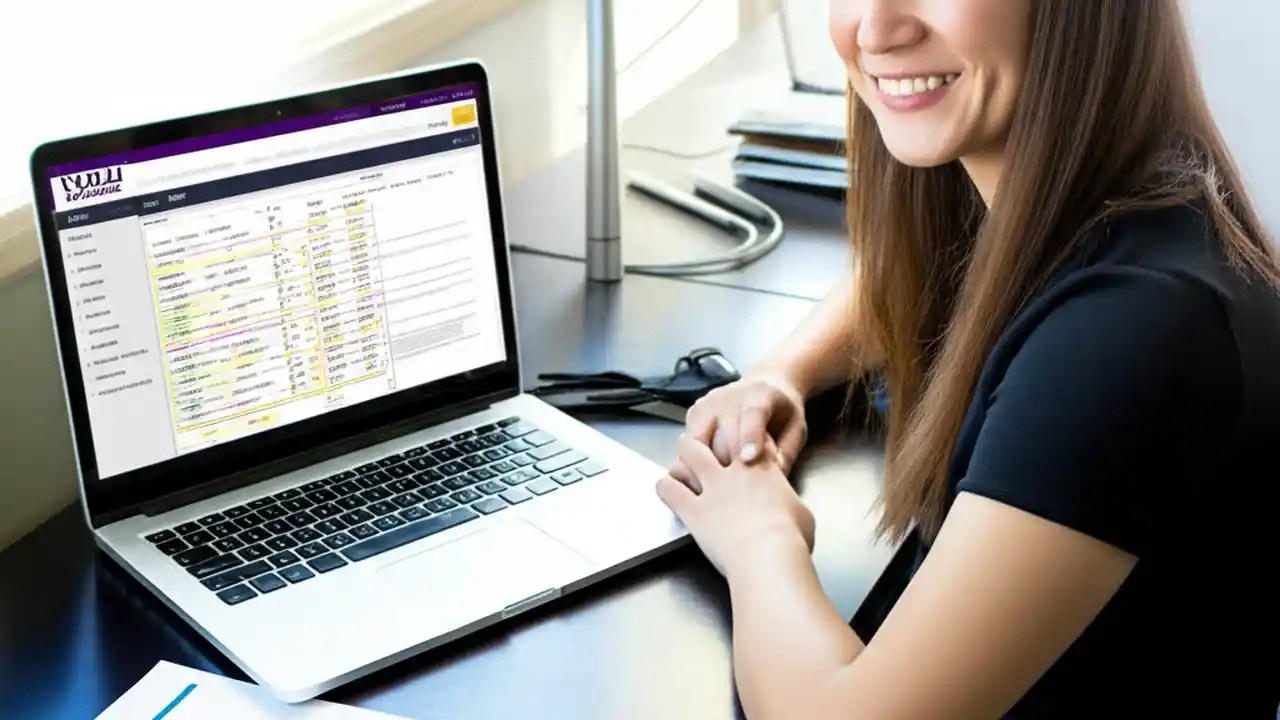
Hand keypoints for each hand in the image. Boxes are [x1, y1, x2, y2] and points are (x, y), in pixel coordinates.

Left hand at [657, 435, 814, 577]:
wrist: (768, 554)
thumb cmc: (791, 538)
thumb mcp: (802, 515)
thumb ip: (790, 504)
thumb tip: (789, 510)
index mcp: (765, 471)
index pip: (753, 439)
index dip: (748, 438)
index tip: (745, 448)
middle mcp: (736, 473)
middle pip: (717, 436)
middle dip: (711, 438)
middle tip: (704, 445)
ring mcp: (712, 488)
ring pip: (689, 454)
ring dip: (683, 457)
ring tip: (680, 464)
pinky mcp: (693, 510)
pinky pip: (670, 489)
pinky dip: (666, 486)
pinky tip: (666, 488)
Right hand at [673, 369, 808, 486]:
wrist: (764, 384)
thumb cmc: (782, 412)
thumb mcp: (796, 428)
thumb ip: (787, 452)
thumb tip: (774, 479)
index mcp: (760, 396)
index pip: (752, 415)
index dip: (750, 437)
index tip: (749, 459)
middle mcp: (728, 398)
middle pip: (722, 437)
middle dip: (730, 467)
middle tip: (742, 493)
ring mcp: (706, 405)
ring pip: (697, 444)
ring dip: (706, 469)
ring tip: (720, 491)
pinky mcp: (692, 415)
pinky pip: (687, 447)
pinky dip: (694, 465)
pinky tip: (706, 478)